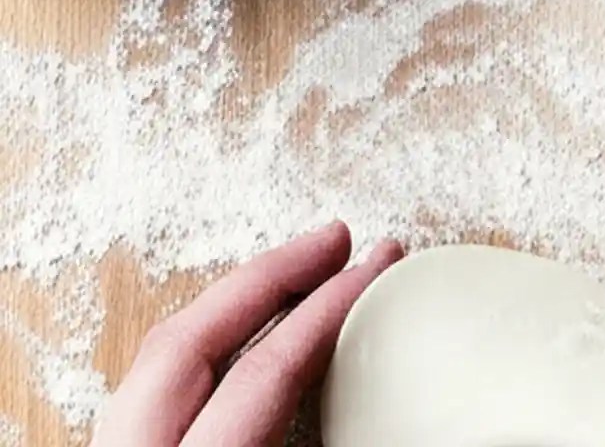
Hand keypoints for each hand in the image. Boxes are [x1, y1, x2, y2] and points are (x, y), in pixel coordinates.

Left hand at [91, 221, 402, 446]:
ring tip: (297, 279)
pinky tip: (245, 345)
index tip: (372, 270)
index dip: (325, 311)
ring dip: (234, 306)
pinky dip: (205, 349)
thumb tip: (387, 402)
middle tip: (335, 242)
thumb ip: (328, 441)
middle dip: (270, 277)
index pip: (263, 371)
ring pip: (161, 356)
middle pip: (190, 339)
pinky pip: (152, 387)